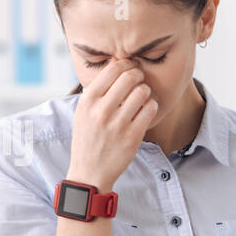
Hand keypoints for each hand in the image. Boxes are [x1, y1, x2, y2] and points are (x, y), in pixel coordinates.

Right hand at [68, 58, 157, 189]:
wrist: (90, 171)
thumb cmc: (88, 138)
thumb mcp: (83, 112)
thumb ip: (97, 91)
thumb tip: (117, 64)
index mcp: (88, 101)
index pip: (112, 69)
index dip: (125, 64)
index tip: (130, 68)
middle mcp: (101, 111)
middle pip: (129, 77)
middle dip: (138, 75)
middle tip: (140, 80)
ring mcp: (118, 124)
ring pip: (142, 92)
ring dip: (146, 91)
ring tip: (142, 97)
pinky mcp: (133, 137)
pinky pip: (150, 110)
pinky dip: (152, 106)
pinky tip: (147, 109)